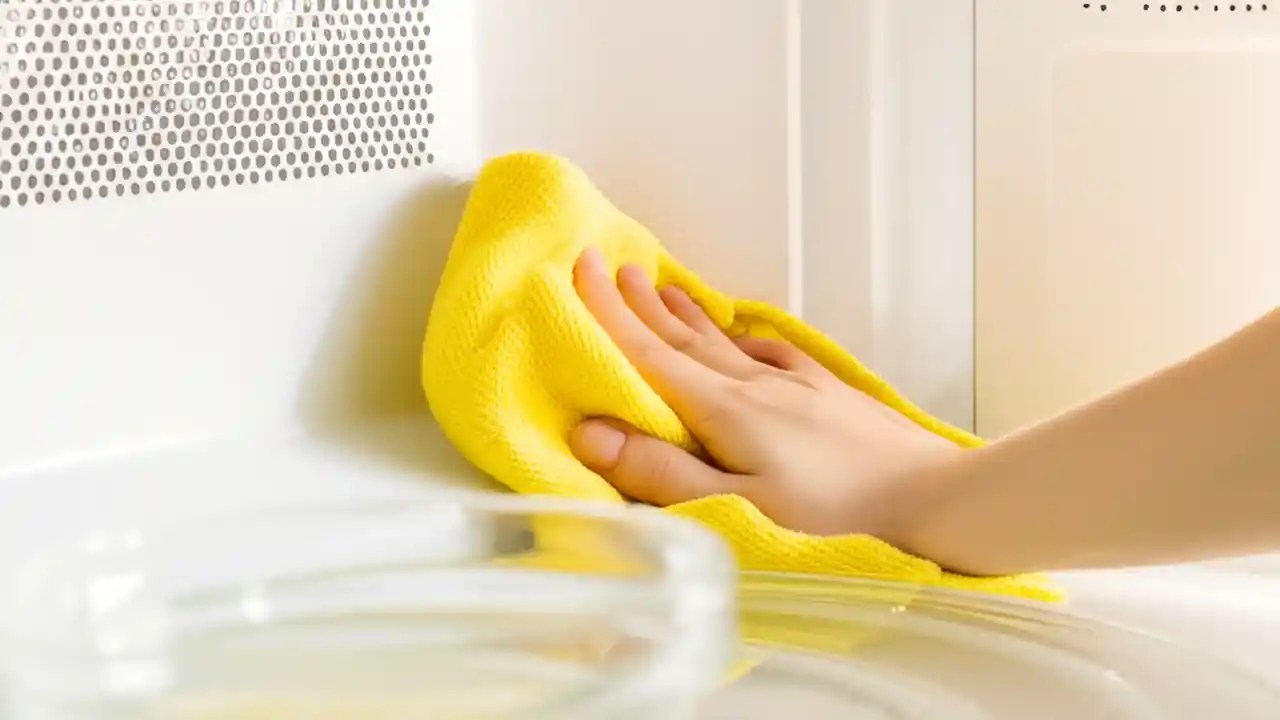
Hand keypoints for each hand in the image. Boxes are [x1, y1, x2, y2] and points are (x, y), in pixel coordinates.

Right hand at [568, 248, 962, 538]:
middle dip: (641, 304)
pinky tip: (744, 336)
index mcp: (725, 410)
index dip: (609, 313)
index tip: (581, 267)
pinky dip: (745, 337)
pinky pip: (773, 352)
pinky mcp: (829, 394)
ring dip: (686, 313)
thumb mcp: (738, 504)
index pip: (650, 354)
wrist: (936, 498)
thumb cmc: (835, 516)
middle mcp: (756, 385)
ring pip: (726, 340)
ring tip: (661, 287)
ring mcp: (796, 385)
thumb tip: (588, 432)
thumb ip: (663, 472)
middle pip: (684, 337)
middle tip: (611, 266)